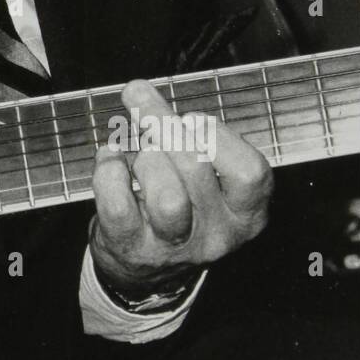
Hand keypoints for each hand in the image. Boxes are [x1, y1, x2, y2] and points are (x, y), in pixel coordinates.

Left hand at [90, 78, 273, 293]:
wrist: (145, 268)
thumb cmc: (179, 205)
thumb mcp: (206, 180)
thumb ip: (190, 138)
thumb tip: (140, 90)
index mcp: (245, 213)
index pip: (251, 172)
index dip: (218, 135)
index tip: (191, 117)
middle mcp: (218, 235)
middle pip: (196, 168)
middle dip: (162, 121)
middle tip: (138, 96)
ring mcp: (175, 247)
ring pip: (167, 197)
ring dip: (145, 158)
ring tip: (136, 149)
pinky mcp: (133, 249)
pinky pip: (119, 205)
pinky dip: (108, 172)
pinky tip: (110, 159)